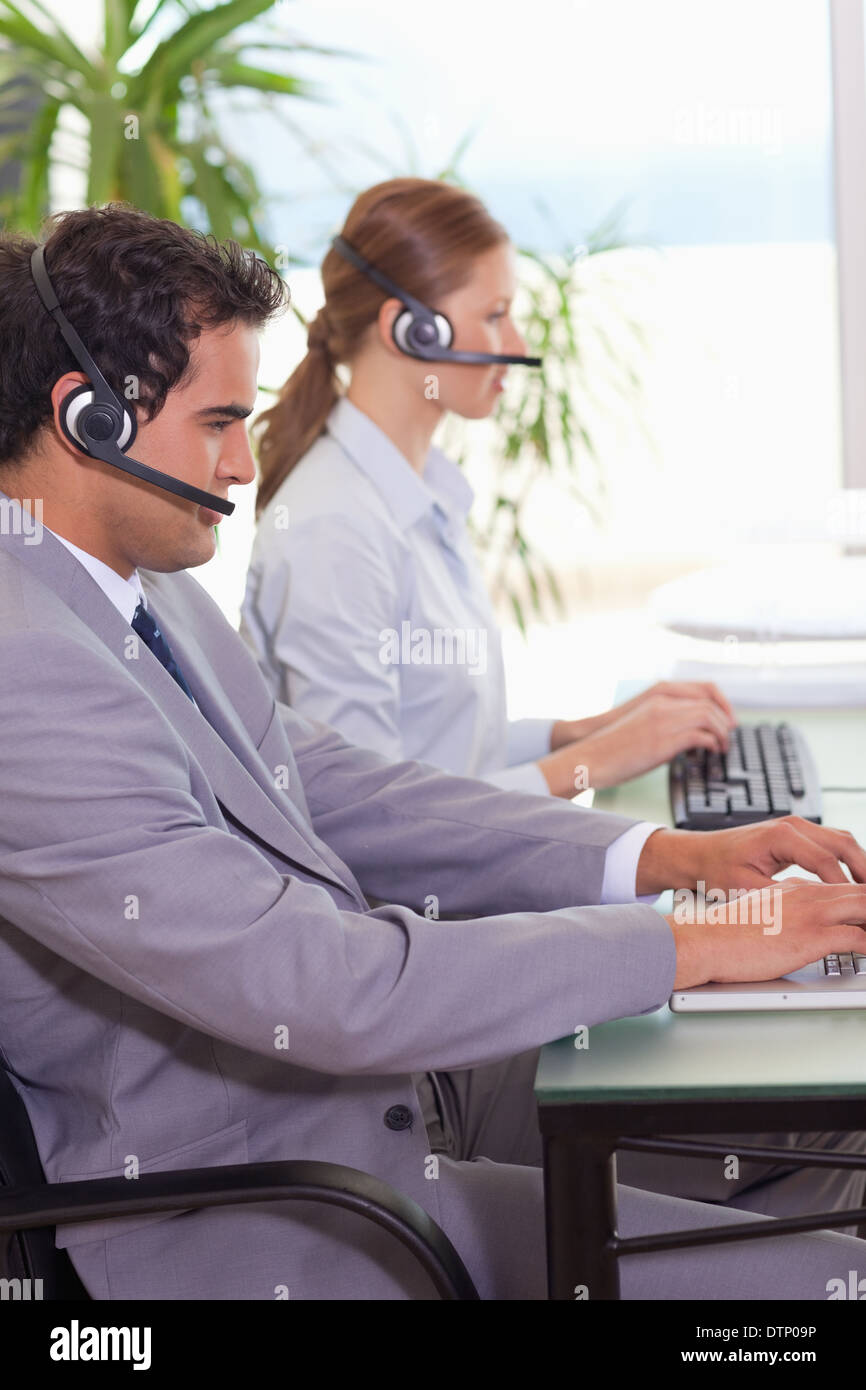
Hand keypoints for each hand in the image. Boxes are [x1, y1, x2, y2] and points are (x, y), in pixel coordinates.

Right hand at [551, 681, 735, 751]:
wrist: (592, 756)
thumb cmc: (614, 745)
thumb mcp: (643, 721)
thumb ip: (666, 719)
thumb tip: (690, 733)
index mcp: (659, 695)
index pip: (705, 688)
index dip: (723, 704)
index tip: (729, 720)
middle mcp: (663, 703)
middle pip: (710, 702)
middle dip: (726, 720)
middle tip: (729, 736)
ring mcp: (663, 721)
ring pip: (709, 717)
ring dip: (722, 733)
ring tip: (722, 747)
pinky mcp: (663, 741)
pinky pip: (700, 736)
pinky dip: (712, 744)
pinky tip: (711, 752)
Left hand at [637, 816, 865, 895]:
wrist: (696, 854)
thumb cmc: (715, 870)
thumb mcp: (745, 889)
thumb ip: (782, 899)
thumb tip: (811, 915)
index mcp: (781, 836)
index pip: (826, 862)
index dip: (846, 889)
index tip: (859, 910)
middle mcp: (792, 825)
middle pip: (844, 844)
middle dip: (864, 871)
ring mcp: (795, 826)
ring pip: (841, 841)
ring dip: (859, 864)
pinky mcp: (795, 834)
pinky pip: (831, 844)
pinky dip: (847, 861)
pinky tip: (854, 883)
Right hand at [669, 878, 865, 988]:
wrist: (704, 940)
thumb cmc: (723, 934)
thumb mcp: (757, 914)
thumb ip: (781, 916)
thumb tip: (790, 934)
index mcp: (794, 888)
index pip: (842, 888)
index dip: (862, 899)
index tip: (865, 913)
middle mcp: (806, 895)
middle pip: (861, 892)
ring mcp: (811, 913)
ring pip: (865, 907)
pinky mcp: (812, 936)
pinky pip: (858, 938)